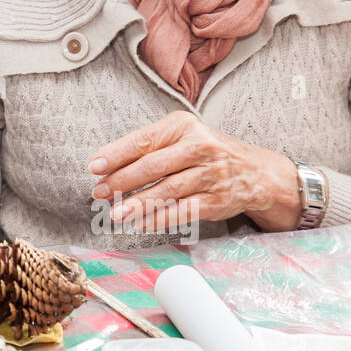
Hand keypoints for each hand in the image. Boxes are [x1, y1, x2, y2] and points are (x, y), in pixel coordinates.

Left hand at [88, 111, 301, 232]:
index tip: (94, 167)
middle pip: (153, 165)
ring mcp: (211, 175)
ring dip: (139, 204)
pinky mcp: (218, 200)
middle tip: (100, 193)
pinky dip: (161, 219)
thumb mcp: (182, 137)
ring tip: (115, 214)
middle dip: (122, 181)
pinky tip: (141, 224)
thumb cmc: (207, 152)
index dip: (116, 154)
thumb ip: (149, 148)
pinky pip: (184, 211)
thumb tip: (107, 167)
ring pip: (168, 190)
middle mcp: (199, 147)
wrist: (256, 171)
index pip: (144, 140)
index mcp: (184, 126)